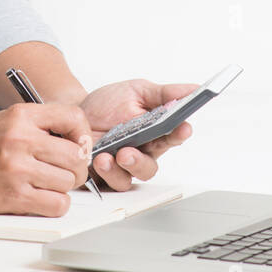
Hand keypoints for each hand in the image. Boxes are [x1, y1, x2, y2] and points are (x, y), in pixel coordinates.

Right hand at [0, 102, 92, 216]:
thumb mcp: (10, 120)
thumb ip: (42, 123)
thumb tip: (79, 139)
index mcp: (22, 116)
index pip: (73, 118)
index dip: (83, 135)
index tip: (78, 145)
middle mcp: (21, 139)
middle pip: (76, 156)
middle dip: (77, 168)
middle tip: (66, 171)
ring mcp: (18, 168)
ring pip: (68, 181)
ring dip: (63, 187)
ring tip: (47, 183)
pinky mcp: (15, 195)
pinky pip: (57, 204)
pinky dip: (56, 204)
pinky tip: (43, 197)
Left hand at [79, 79, 197, 191]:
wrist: (76, 112)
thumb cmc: (109, 104)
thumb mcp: (137, 91)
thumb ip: (164, 94)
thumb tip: (194, 89)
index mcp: (154, 133)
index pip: (172, 136)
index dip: (179, 133)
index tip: (182, 128)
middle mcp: (141, 153)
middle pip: (150, 167)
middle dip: (140, 162)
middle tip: (128, 152)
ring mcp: (122, 166)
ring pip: (129, 179)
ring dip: (118, 170)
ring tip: (107, 157)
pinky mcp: (103, 175)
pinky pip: (107, 182)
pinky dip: (103, 173)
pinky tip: (97, 159)